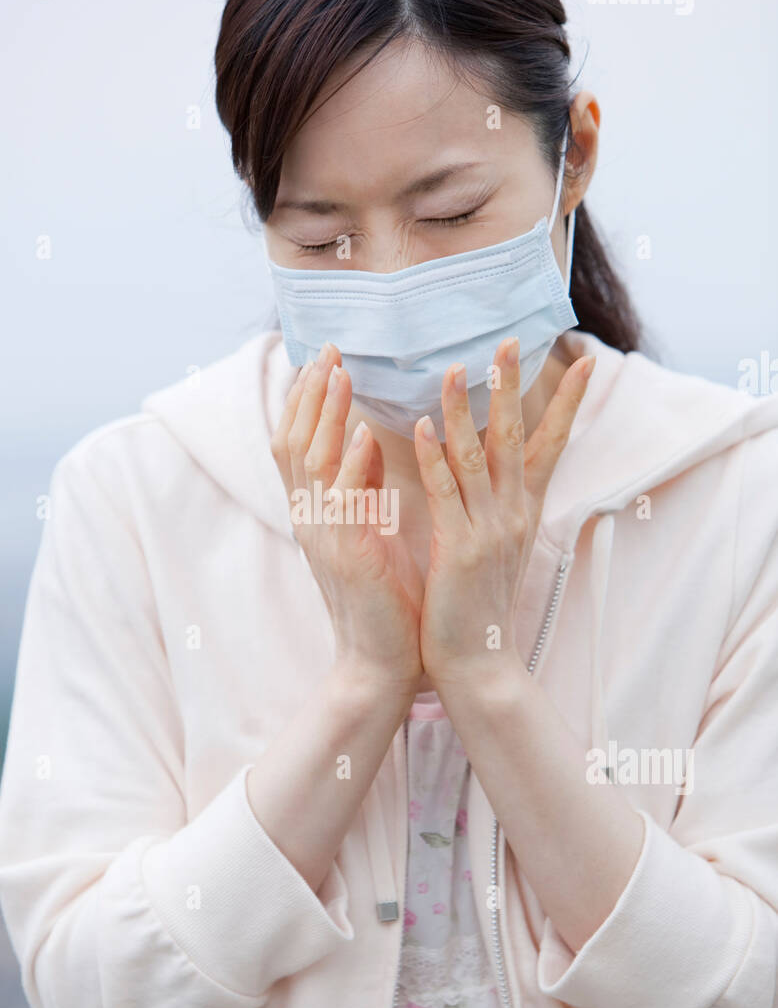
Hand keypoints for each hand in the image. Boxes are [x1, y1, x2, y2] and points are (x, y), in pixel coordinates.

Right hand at [270, 341, 424, 698]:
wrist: (382, 661)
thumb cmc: (387, 598)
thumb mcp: (373, 530)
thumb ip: (365, 487)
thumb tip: (369, 440)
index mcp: (316, 512)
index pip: (298, 443)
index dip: (306, 400)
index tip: (323, 358)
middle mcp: (310, 518)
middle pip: (295, 442)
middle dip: (310, 394)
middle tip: (327, 350)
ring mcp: (322, 536)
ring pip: (312, 463)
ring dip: (325, 416)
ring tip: (339, 374)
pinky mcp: (346, 556)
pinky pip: (343, 503)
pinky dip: (352, 466)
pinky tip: (364, 435)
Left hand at [413, 337, 594, 692]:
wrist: (478, 667)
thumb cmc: (477, 607)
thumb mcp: (495, 548)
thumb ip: (495, 506)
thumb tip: (494, 469)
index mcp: (523, 512)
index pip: (551, 445)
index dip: (566, 403)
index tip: (583, 361)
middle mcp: (513, 515)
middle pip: (518, 438)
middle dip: (513, 387)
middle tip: (510, 341)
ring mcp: (488, 531)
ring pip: (478, 457)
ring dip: (466, 409)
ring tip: (456, 367)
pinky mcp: (458, 550)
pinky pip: (445, 493)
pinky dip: (434, 456)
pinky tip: (424, 424)